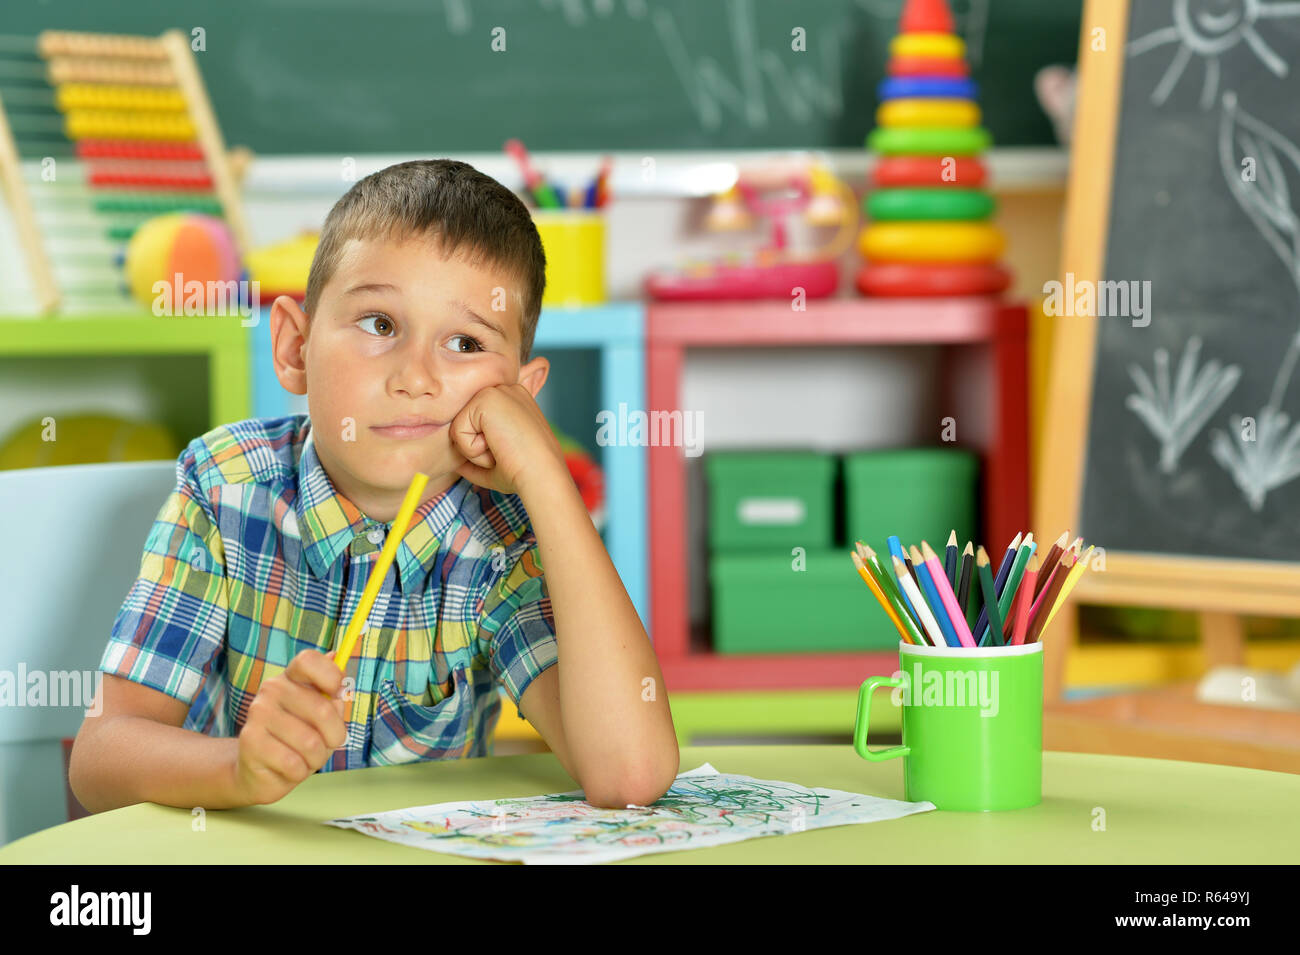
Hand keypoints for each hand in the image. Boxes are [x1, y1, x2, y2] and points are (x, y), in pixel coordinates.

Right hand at [230, 649, 347, 805]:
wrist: (258, 772)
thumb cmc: (297, 742)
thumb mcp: (321, 719)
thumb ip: (332, 695)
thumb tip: (337, 658)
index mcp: (291, 678)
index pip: (308, 660)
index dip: (331, 675)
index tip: (341, 694)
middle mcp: (272, 690)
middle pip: (323, 709)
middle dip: (335, 736)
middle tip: (326, 745)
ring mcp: (259, 714)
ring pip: (311, 742)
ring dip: (316, 758)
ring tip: (305, 758)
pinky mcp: (250, 741)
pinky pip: (294, 763)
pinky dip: (299, 772)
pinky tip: (288, 768)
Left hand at [449, 382, 568, 496]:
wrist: (542, 475)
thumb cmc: (527, 472)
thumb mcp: (500, 462)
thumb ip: (479, 458)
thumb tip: (458, 464)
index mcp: (515, 402)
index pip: (478, 423)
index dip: (486, 447)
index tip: (511, 453)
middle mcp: (507, 391)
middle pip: (467, 424)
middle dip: (479, 448)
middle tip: (507, 453)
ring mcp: (497, 391)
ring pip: (460, 427)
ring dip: (475, 450)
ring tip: (502, 450)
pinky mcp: (486, 399)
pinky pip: (457, 432)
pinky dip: (472, 450)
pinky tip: (498, 447)